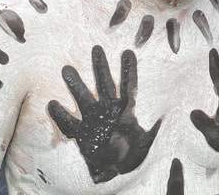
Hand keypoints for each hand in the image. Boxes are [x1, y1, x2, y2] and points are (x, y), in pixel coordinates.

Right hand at [48, 46, 161, 182]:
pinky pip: (69, 122)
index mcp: (126, 109)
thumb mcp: (147, 141)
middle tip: (97, 48)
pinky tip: (52, 104)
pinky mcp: (81, 133)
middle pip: (104, 83)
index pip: (128, 85)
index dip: (128, 70)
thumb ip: (154, 128)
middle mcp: (108, 109)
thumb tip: (166, 116)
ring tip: (67, 69)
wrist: (116, 169)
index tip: (127, 52)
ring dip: (76, 84)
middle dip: (100, 66)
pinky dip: (60, 114)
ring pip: (83, 97)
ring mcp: (93, 119)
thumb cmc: (133, 154)